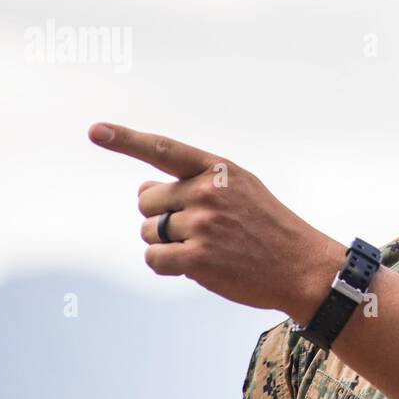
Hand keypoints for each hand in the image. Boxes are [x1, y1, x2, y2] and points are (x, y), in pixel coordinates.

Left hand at [87, 122, 333, 318]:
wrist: (302, 267)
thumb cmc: (269, 229)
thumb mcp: (242, 189)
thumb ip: (195, 182)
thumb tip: (142, 190)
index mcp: (218, 170)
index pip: (164, 150)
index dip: (126, 140)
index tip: (95, 131)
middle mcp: (207, 192)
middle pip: (147, 201)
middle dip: (162, 215)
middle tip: (198, 228)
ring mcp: (202, 225)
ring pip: (149, 231)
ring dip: (166, 243)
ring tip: (205, 247)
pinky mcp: (198, 259)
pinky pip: (154, 258)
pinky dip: (166, 264)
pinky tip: (194, 266)